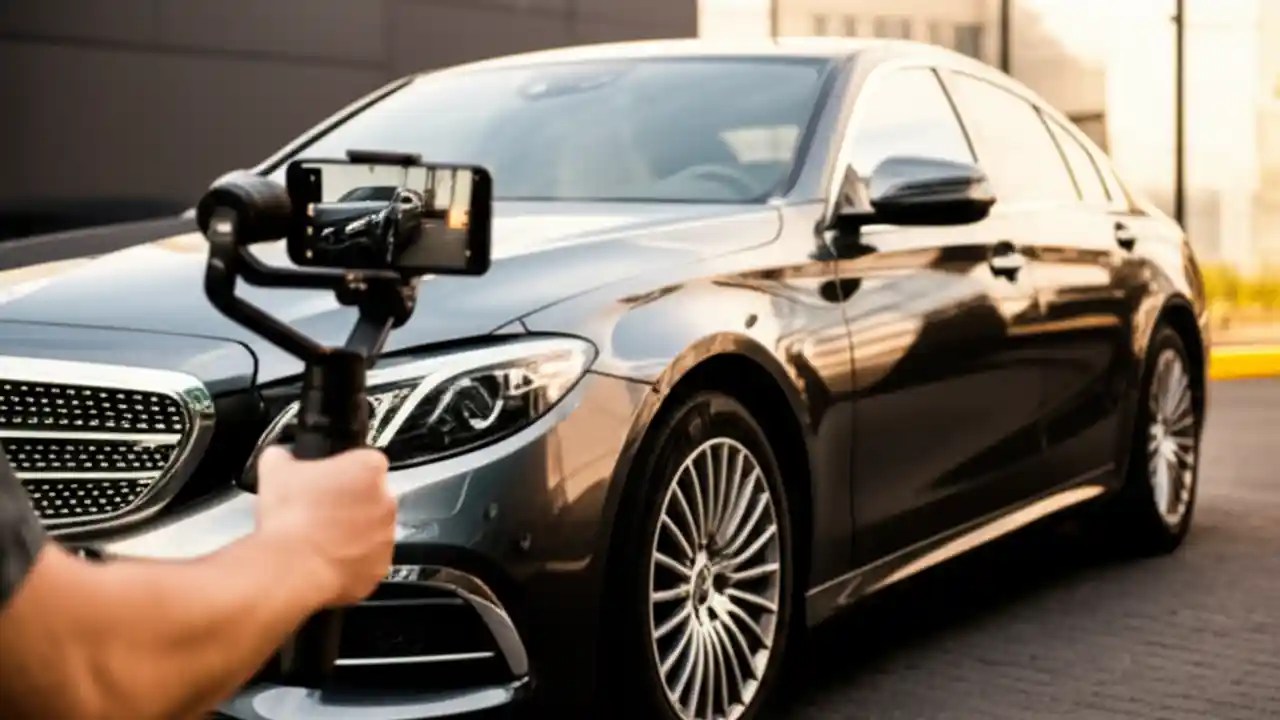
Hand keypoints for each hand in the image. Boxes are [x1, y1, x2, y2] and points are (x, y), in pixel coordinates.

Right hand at [254, 446, 394, 606]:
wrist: (292, 567)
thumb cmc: (289, 516)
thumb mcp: (275, 470)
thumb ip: (284, 456)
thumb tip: (280, 456)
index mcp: (369, 468)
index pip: (364, 462)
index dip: (343, 472)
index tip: (327, 482)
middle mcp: (387, 500)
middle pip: (371, 496)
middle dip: (350, 503)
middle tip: (320, 512)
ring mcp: (387, 536)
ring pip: (372, 529)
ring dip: (353, 532)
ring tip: (320, 538)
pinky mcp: (381, 566)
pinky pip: (369, 560)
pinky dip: (353, 561)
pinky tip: (327, 560)